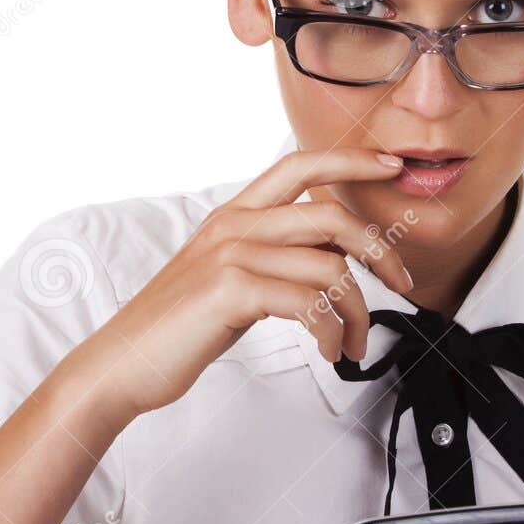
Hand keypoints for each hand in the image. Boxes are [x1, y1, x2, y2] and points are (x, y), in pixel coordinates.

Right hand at [79, 147, 413, 418]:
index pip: (299, 165)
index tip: (392, 167)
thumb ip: (272, 257)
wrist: (122, 362)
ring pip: (329, 266)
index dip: (350, 160)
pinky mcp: (231, 290)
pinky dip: (332, 332)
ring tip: (352, 344)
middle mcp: (233, 225)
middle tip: (402, 284)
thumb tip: (331, 258)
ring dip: (357, 312)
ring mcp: (231, 255)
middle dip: (380, 251)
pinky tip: (330, 352)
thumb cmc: (179, 327)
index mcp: (233, 214)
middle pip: (330, 217)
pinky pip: (309, 303)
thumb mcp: (228, 277)